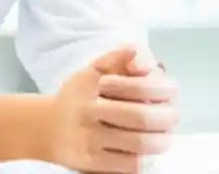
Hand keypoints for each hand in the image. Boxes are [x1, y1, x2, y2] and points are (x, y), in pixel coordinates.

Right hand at [46, 45, 179, 172]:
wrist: (44, 128)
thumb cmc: (77, 97)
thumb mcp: (93, 70)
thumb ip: (118, 58)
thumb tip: (138, 56)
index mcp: (93, 84)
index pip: (138, 86)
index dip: (161, 90)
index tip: (172, 92)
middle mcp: (89, 111)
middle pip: (141, 117)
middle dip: (166, 118)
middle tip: (174, 117)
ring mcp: (89, 139)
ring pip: (137, 144)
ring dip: (160, 141)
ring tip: (165, 137)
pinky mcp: (89, 163)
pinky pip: (126, 165)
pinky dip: (145, 161)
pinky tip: (150, 154)